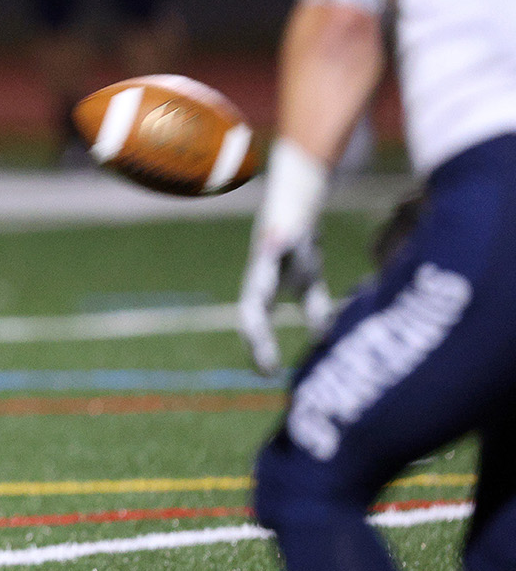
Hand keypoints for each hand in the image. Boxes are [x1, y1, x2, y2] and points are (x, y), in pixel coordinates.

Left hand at [237, 229, 335, 375]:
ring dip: (259, 317)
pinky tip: (278, 283)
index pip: (256, 324)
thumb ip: (312, 309)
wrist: (296, 196)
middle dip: (257, 342)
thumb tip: (322, 339)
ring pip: (257, 290)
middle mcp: (258, 276)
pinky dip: (283, 267)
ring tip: (261, 336)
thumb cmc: (300, 242)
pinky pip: (274, 254)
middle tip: (266, 371)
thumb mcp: (310, 281)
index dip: (259, 349)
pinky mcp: (275, 234)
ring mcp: (263, 256)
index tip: (267, 374)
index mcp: (263, 290)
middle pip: (249, 314)